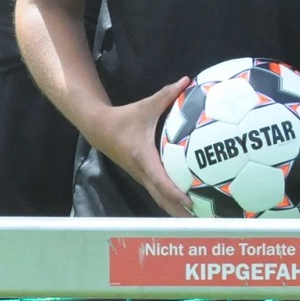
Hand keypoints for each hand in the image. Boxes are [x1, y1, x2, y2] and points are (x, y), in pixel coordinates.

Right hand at [92, 76, 192, 216]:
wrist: (99, 129)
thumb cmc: (124, 118)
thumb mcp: (146, 106)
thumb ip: (166, 95)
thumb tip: (186, 80)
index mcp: (143, 157)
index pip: (160, 179)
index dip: (174, 191)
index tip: (189, 201)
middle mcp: (142, 171)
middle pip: (161, 197)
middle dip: (178, 210)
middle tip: (200, 220)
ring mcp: (141, 176)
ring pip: (158, 198)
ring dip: (174, 210)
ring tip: (196, 220)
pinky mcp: (142, 176)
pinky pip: (157, 192)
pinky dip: (170, 201)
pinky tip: (185, 206)